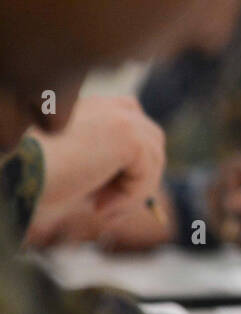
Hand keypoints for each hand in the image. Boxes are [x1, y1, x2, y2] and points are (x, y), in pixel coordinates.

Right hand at [26, 95, 165, 242]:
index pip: (132, 124)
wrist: (10, 175)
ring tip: (98, 209)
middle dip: (137, 176)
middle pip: (152, 139)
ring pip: (153, 158)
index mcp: (88, 107)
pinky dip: (129, 197)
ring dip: (132, 191)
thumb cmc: (27, 178)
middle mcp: (106, 105)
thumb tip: (141, 191)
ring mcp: (120, 117)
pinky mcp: (128, 136)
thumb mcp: (72, 170)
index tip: (101, 196)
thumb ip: (104, 166)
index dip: (129, 163)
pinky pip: (147, 173)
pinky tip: (98, 207)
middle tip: (104, 206)